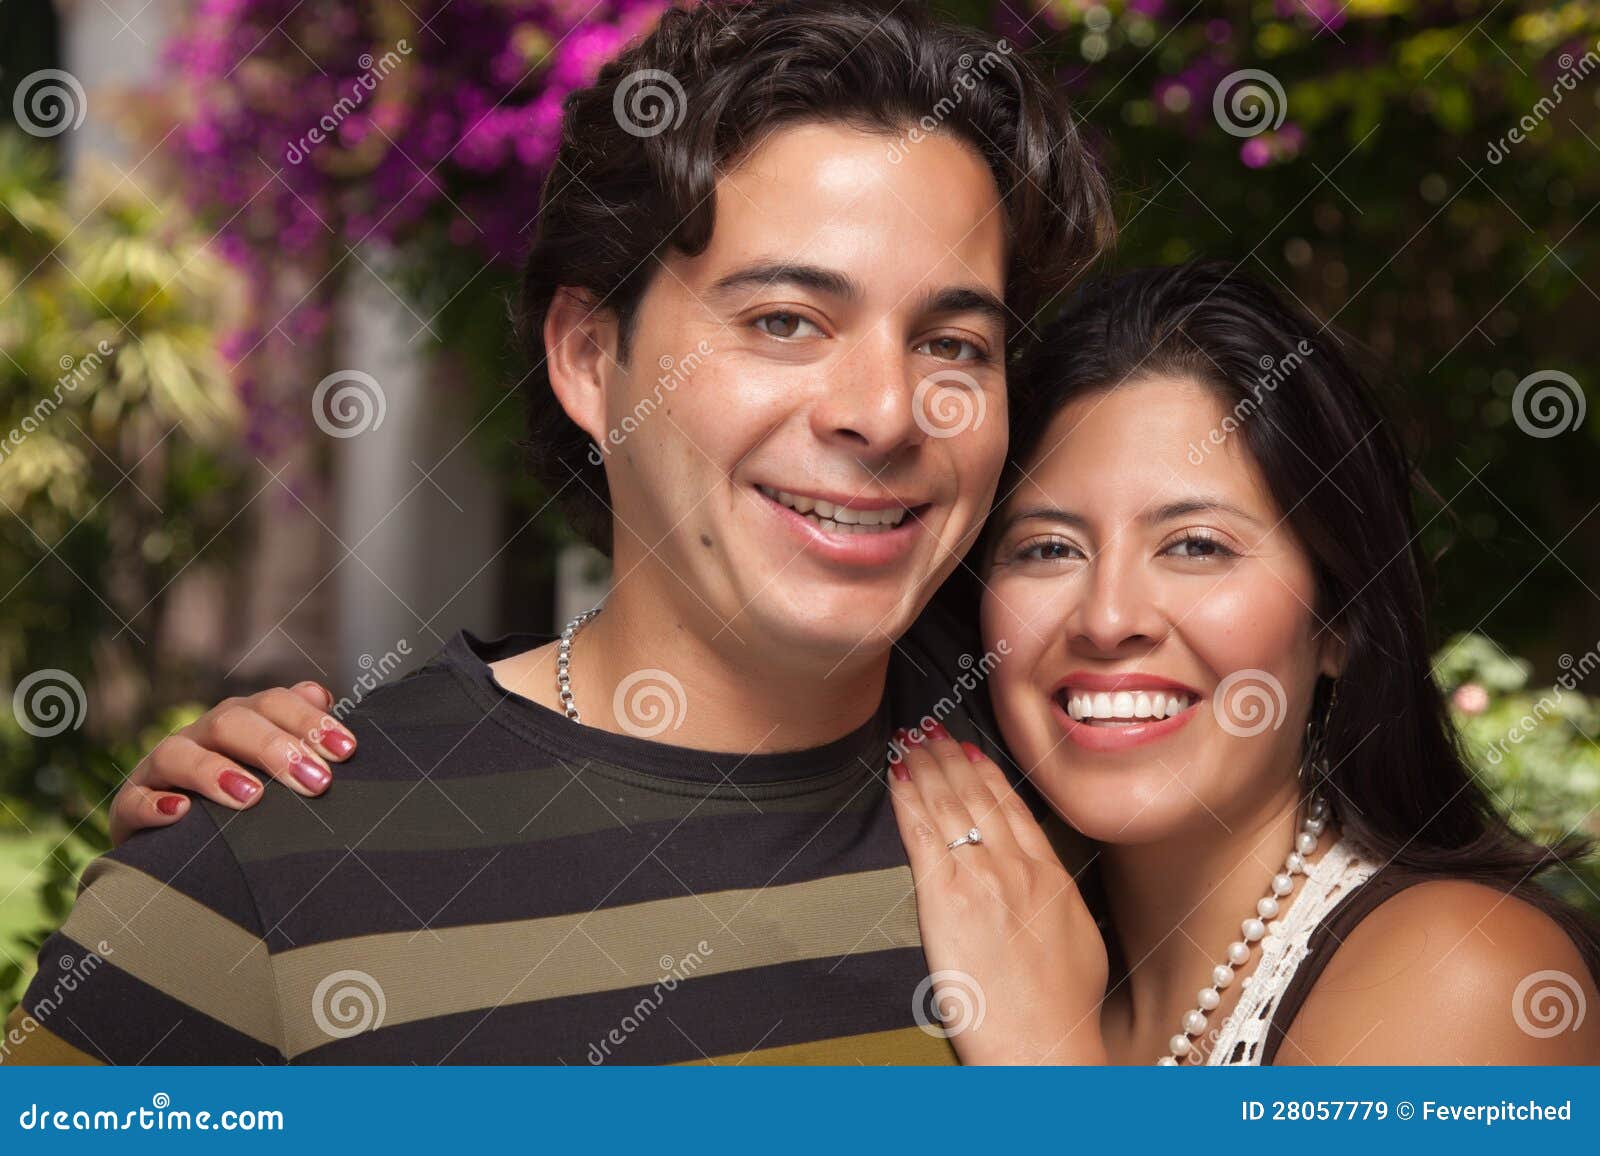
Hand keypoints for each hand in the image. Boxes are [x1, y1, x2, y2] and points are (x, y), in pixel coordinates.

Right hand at [109, 682, 353, 844]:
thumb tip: (321, 694)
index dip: (309, 721)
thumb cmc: (240, 803)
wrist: (175, 849)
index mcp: (239, 721)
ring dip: (215, 771)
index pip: (273, 703)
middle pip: (232, 721)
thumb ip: (296, 733)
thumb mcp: (270, 769)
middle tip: (317, 783)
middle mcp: (200, 736)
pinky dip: (155, 805)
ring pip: (179, 753)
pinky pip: (134, 800)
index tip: (347, 751)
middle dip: (276, 748)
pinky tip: (180, 814)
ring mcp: (160, 769)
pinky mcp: (129, 807)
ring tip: (252, 797)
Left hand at [886, 722, 1108, 1064]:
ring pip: (948, 804)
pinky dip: (907, 796)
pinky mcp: (945, 896)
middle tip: (931, 728)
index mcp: (1049, 875)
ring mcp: (980, 877)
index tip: (970, 749)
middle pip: (977, 796)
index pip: (1012, 807)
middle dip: (950, 756)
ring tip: (910, 738)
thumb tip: (1045, 886)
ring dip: (926, 765)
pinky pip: (920, 832)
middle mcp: (1015, 867)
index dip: (986, 773)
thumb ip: (1055, 901)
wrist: (1044, 1044)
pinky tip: (896, 773)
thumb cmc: (1063, 1011)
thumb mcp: (1079, 940)